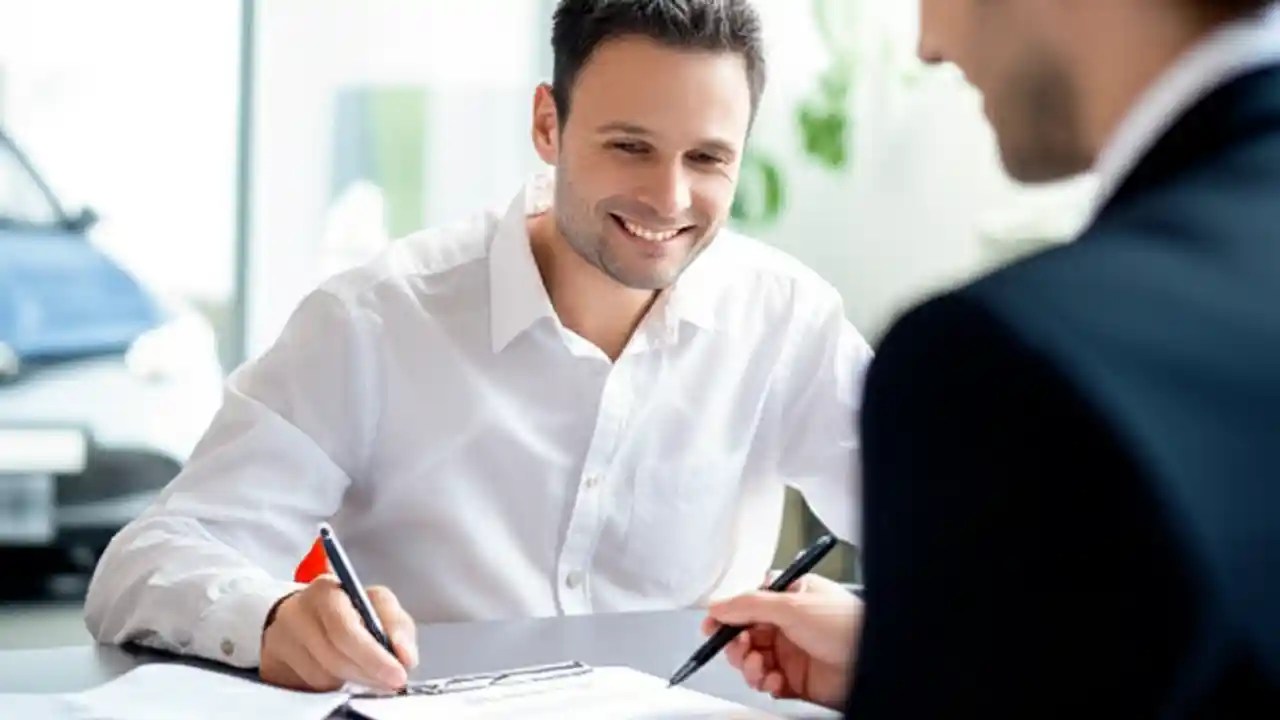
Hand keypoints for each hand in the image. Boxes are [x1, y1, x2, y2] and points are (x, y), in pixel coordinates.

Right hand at [260, 574, 417, 691]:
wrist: (296, 618)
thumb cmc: (344, 612)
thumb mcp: (375, 609)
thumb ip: (396, 627)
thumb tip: (405, 657)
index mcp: (328, 589)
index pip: (351, 623)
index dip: (377, 652)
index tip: (400, 669)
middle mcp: (302, 607)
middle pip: (337, 650)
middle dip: (370, 669)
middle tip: (392, 681)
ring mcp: (281, 635)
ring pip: (324, 672)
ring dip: (351, 679)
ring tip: (363, 672)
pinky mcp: (272, 661)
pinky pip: (307, 685)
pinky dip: (329, 686)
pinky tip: (338, 676)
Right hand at [703, 573, 861, 708]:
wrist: (873, 661)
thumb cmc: (847, 624)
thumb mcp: (791, 605)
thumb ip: (748, 605)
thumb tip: (716, 606)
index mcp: (789, 596)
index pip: (747, 603)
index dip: (727, 616)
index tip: (711, 627)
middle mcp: (789, 623)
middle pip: (744, 635)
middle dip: (736, 645)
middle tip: (741, 649)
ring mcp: (792, 652)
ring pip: (752, 661)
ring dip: (749, 666)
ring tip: (760, 666)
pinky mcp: (796, 679)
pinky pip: (767, 682)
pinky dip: (764, 682)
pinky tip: (774, 679)